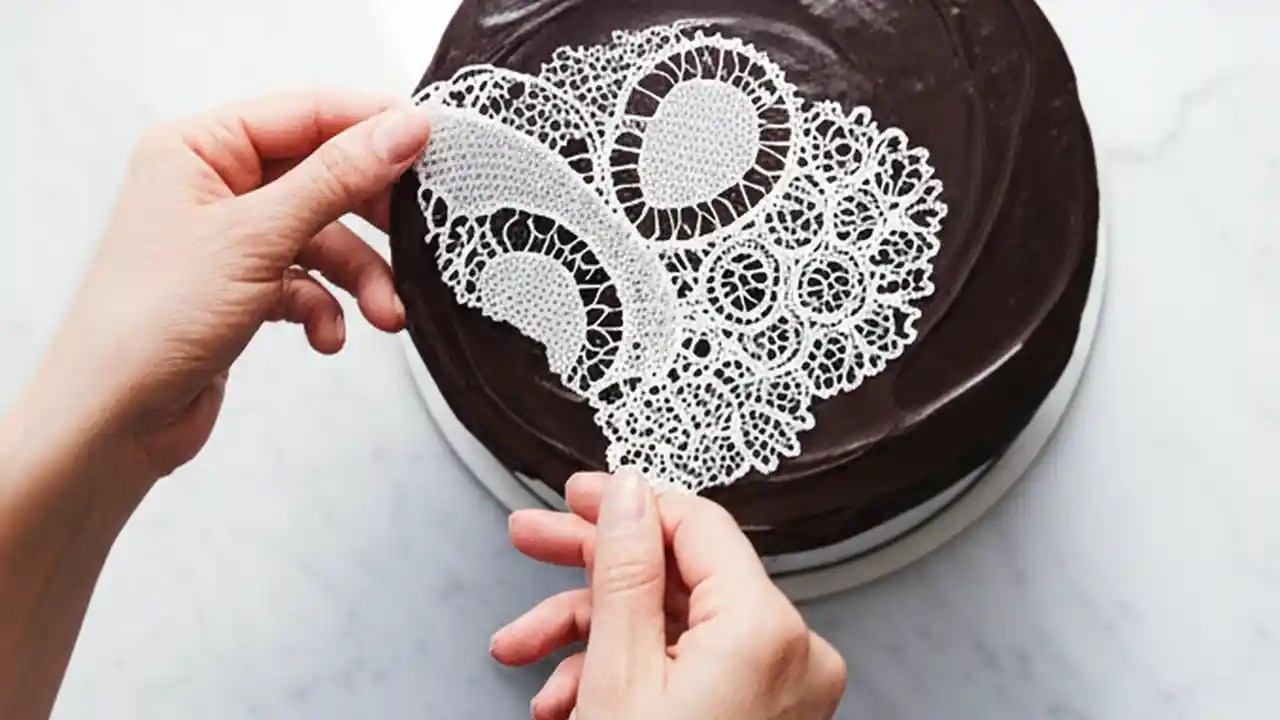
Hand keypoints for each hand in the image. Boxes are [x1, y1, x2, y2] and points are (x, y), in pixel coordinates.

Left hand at [27, 90, 431, 480]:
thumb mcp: (256, 237)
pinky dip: (326, 309)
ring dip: (360, 277)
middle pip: (323, 176)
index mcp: (198, 147)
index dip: (372, 125)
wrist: (115, 420)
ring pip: (325, 238)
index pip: (306, 113)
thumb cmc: (152, 321)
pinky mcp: (244, 288)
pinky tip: (326, 336)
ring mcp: (231, 239)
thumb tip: (402, 130)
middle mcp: (213, 185)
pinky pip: (308, 281)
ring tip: (385, 313)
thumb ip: (335, 179)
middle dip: (373, 217)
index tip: (435, 144)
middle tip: (421, 233)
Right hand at [492, 472, 846, 719]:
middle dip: (593, 568)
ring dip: (592, 635)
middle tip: (533, 543)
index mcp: (767, 630)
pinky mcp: (762, 714)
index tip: (574, 495)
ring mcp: (781, 688)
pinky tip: (568, 697)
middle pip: (679, 573)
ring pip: (674, 625)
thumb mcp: (619, 677)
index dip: (624, 501)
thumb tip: (627, 495)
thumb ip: (626, 571)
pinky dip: (627, 674)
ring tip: (526, 655)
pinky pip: (691, 667)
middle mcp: (791, 654)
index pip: (696, 524)